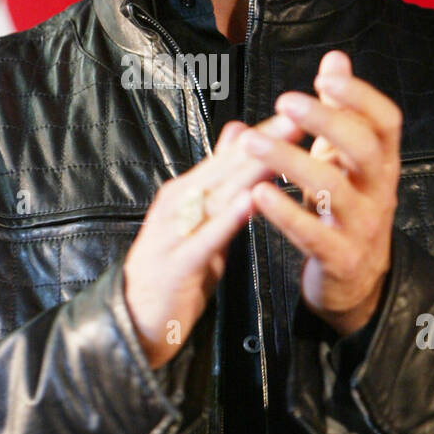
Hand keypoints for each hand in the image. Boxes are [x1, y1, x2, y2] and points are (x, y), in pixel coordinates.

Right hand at [123, 111, 302, 367]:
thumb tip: (238, 134)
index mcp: (185, 192)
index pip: (230, 155)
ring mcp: (173, 231)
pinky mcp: (175, 263)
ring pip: (216, 195)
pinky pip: (204, 238)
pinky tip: (250, 203)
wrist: (132, 322)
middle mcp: (177, 204)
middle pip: (226, 167)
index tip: (301, 111)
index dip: (265, 133)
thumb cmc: (173, 270)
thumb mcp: (198, 221)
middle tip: (301, 118)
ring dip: (251, 171)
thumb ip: (218, 180)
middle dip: (265, 142)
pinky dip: (228, 219)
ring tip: (283, 150)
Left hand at [240, 52, 400, 336]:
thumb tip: (335, 58)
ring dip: (291, 162)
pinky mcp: (340, 258)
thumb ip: (341, 111)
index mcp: (381, 163)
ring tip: (252, 144)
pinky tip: (257, 194)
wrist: (355, 282)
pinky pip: (313, 235)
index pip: (386, 121)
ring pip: (333, 189)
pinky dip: (284, 213)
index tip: (326, 75)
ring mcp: (363, 226)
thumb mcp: (344, 159)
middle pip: (366, 149)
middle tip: (285, 102)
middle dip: (328, 121)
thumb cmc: (344, 208)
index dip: (362, 95)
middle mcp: (379, 190)